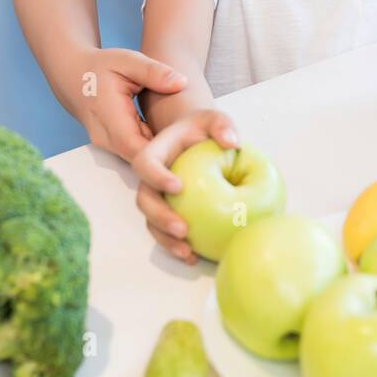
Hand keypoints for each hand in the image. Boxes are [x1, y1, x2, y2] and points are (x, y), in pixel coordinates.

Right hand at [75, 47, 189, 161]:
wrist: (73, 76)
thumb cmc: (101, 67)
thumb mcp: (128, 60)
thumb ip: (154, 71)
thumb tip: (181, 82)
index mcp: (109, 116)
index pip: (135, 148)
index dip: (158, 165)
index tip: (185, 174)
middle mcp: (105, 136)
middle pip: (139, 159)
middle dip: (167, 166)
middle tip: (200, 167)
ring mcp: (107, 143)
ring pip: (138, 159)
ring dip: (162, 161)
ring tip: (193, 161)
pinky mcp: (113, 145)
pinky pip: (136, 153)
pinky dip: (155, 153)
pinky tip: (178, 149)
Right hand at [132, 110, 240, 263]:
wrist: (198, 141)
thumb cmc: (205, 130)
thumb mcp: (214, 119)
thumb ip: (222, 125)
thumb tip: (232, 142)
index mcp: (157, 152)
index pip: (145, 163)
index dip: (156, 176)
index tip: (178, 187)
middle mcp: (151, 177)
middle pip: (144, 199)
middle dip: (160, 217)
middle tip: (182, 229)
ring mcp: (157, 197)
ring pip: (151, 221)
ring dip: (165, 239)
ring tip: (187, 251)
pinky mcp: (167, 213)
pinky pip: (165, 233)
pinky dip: (176, 246)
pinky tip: (194, 256)